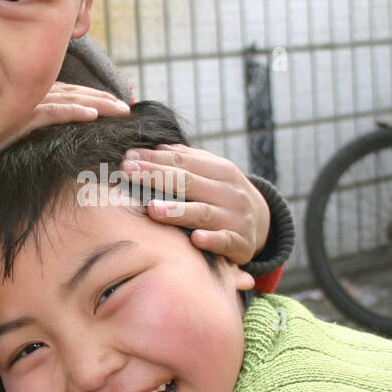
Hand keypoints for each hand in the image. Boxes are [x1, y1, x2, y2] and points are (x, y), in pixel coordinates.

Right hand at [0, 82, 130, 151]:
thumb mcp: (15, 136)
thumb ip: (35, 128)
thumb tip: (62, 136)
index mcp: (29, 97)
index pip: (68, 92)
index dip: (94, 95)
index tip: (117, 102)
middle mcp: (27, 96)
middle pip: (73, 93)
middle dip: (103, 98)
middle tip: (127, 107)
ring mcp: (22, 106)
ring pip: (68, 99)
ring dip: (97, 103)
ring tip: (120, 109)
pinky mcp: (16, 120)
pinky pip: (50, 113)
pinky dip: (72, 112)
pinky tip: (92, 116)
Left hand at [120, 144, 269, 265]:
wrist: (263, 222)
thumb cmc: (223, 194)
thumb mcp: (212, 173)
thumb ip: (186, 160)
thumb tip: (154, 148)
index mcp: (222, 170)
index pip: (183, 163)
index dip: (154, 160)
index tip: (127, 159)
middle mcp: (230, 192)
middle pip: (189, 183)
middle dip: (157, 177)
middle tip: (129, 174)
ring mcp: (236, 218)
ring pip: (204, 213)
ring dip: (178, 211)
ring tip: (152, 209)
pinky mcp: (241, 243)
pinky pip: (225, 241)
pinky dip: (212, 240)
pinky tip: (196, 239)